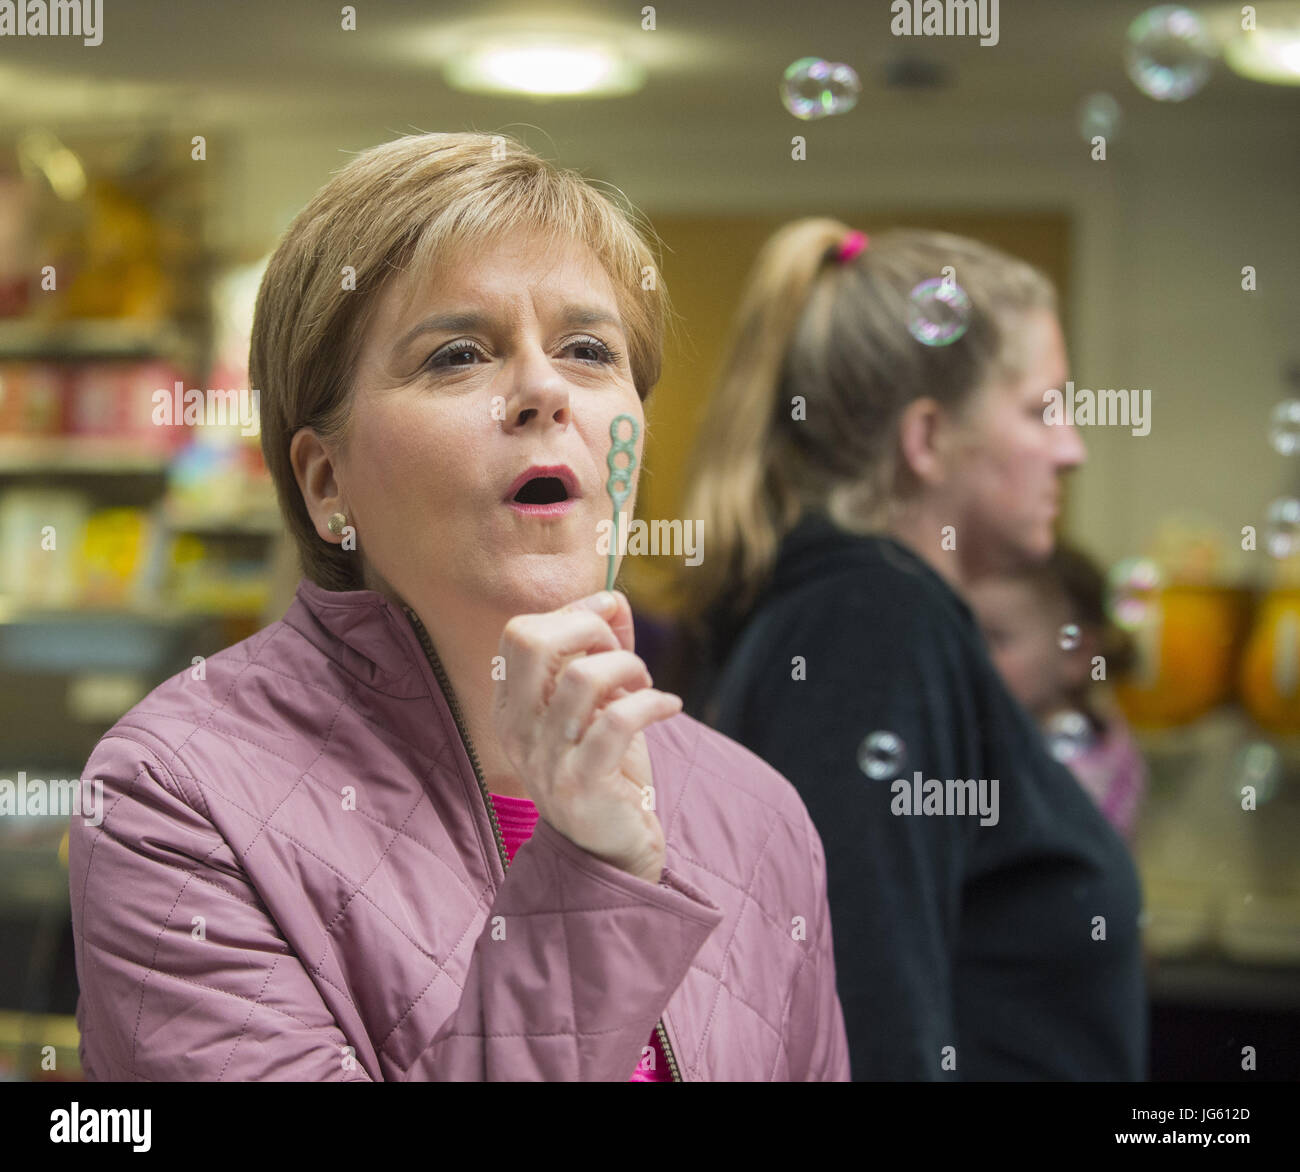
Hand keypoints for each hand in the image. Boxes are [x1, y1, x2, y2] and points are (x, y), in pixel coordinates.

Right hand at [492, 591, 680, 883]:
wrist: (612, 853)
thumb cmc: (608, 771)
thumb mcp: (598, 707)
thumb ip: (602, 653)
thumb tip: (614, 598)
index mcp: (511, 708)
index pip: (521, 633)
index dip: (573, 615)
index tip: (612, 626)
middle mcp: (518, 730)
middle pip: (531, 639)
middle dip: (588, 628)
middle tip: (623, 653)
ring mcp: (546, 759)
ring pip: (582, 676)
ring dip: (628, 667)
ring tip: (646, 684)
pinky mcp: (582, 783)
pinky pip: (617, 720)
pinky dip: (653, 701)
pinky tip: (670, 706)